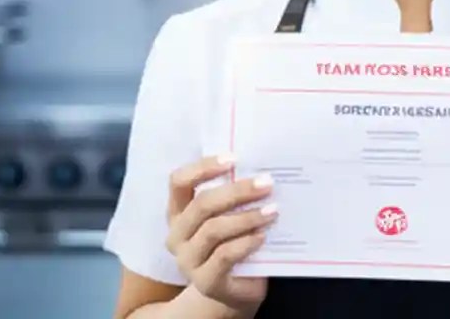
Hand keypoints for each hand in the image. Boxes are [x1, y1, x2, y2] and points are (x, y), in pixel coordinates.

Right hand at [165, 154, 278, 314]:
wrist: (235, 291)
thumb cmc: (233, 245)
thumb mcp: (229, 217)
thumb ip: (233, 198)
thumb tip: (260, 171)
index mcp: (177, 212)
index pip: (178, 181)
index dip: (203, 167)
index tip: (233, 159)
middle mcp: (177, 235)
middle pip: (202, 204)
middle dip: (236, 191)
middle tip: (266, 183)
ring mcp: (188, 260)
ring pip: (213, 229)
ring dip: (246, 217)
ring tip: (272, 211)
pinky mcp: (205, 282)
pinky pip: (224, 256)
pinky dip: (246, 242)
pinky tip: (263, 236)